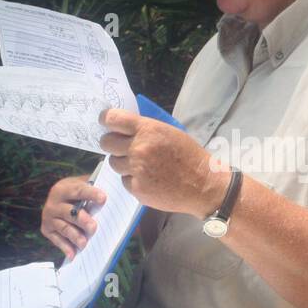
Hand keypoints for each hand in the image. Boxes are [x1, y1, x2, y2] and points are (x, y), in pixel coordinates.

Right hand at [40, 173, 106, 259]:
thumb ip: (96, 189)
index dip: (91, 194)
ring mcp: (49, 217)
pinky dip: (66, 247)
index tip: (103, 199)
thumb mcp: (83, 185)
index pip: (78, 191)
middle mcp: (53, 203)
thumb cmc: (77, 194)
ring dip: (75, 236)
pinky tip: (73, 254)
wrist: (58, 199)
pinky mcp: (46, 230)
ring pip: (64, 228)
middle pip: (69, 213)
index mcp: (63, 188)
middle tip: (93, 227)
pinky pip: (57, 240)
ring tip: (84, 243)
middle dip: (82, 220)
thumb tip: (117, 195)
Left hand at [98, 108, 226, 216]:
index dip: (105, 119)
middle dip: (111, 143)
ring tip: (140, 165)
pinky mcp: (137, 189)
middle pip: (106, 143)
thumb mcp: (170, 133)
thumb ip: (146, 129)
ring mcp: (136, 170)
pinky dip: (133, 180)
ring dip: (123, 163)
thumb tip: (125, 128)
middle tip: (120, 146)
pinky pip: (125, 181)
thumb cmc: (189, 156)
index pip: (113, 119)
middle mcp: (138, 148)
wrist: (203, 185)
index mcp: (148, 130)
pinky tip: (149, 179)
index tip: (105, 122)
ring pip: (114, 163)